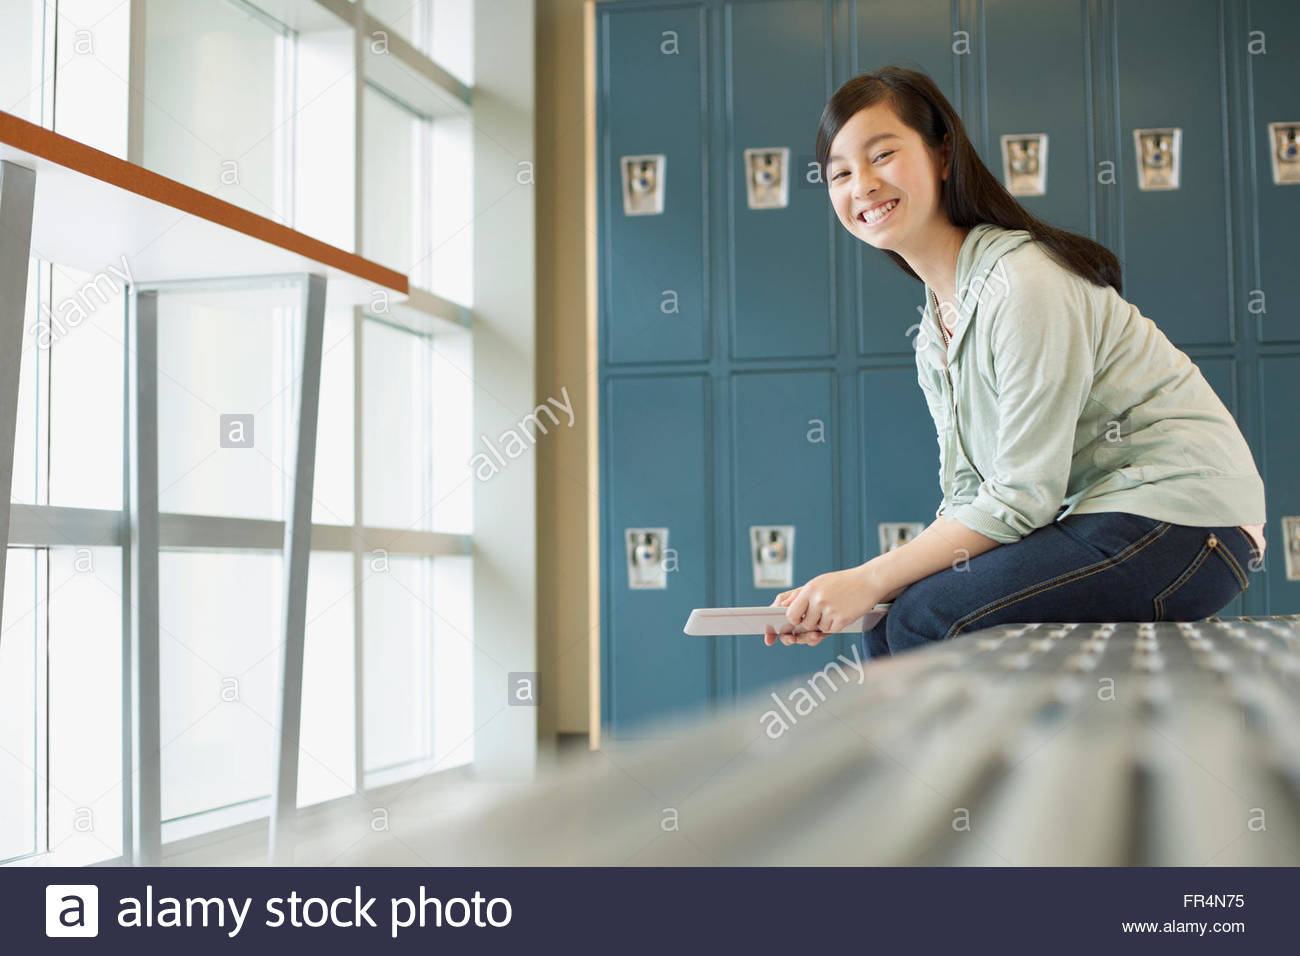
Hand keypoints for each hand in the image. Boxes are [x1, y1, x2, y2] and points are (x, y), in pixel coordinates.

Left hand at [763, 565, 889, 647]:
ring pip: (819, 629)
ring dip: (825, 624)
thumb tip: (784, 608)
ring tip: (835, 609)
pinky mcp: (842, 619)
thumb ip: (802, 595)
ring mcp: (830, 610)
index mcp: (809, 590)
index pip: (791, 613)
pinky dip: (836, 625)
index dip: (793, 620)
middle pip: (805, 625)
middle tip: (820, 615)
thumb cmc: (843, 582)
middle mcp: (818, 600)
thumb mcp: (819, 582)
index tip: (798, 620)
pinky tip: (842, 613)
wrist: (869, 581)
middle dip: (810, 625)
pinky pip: (832, 630)